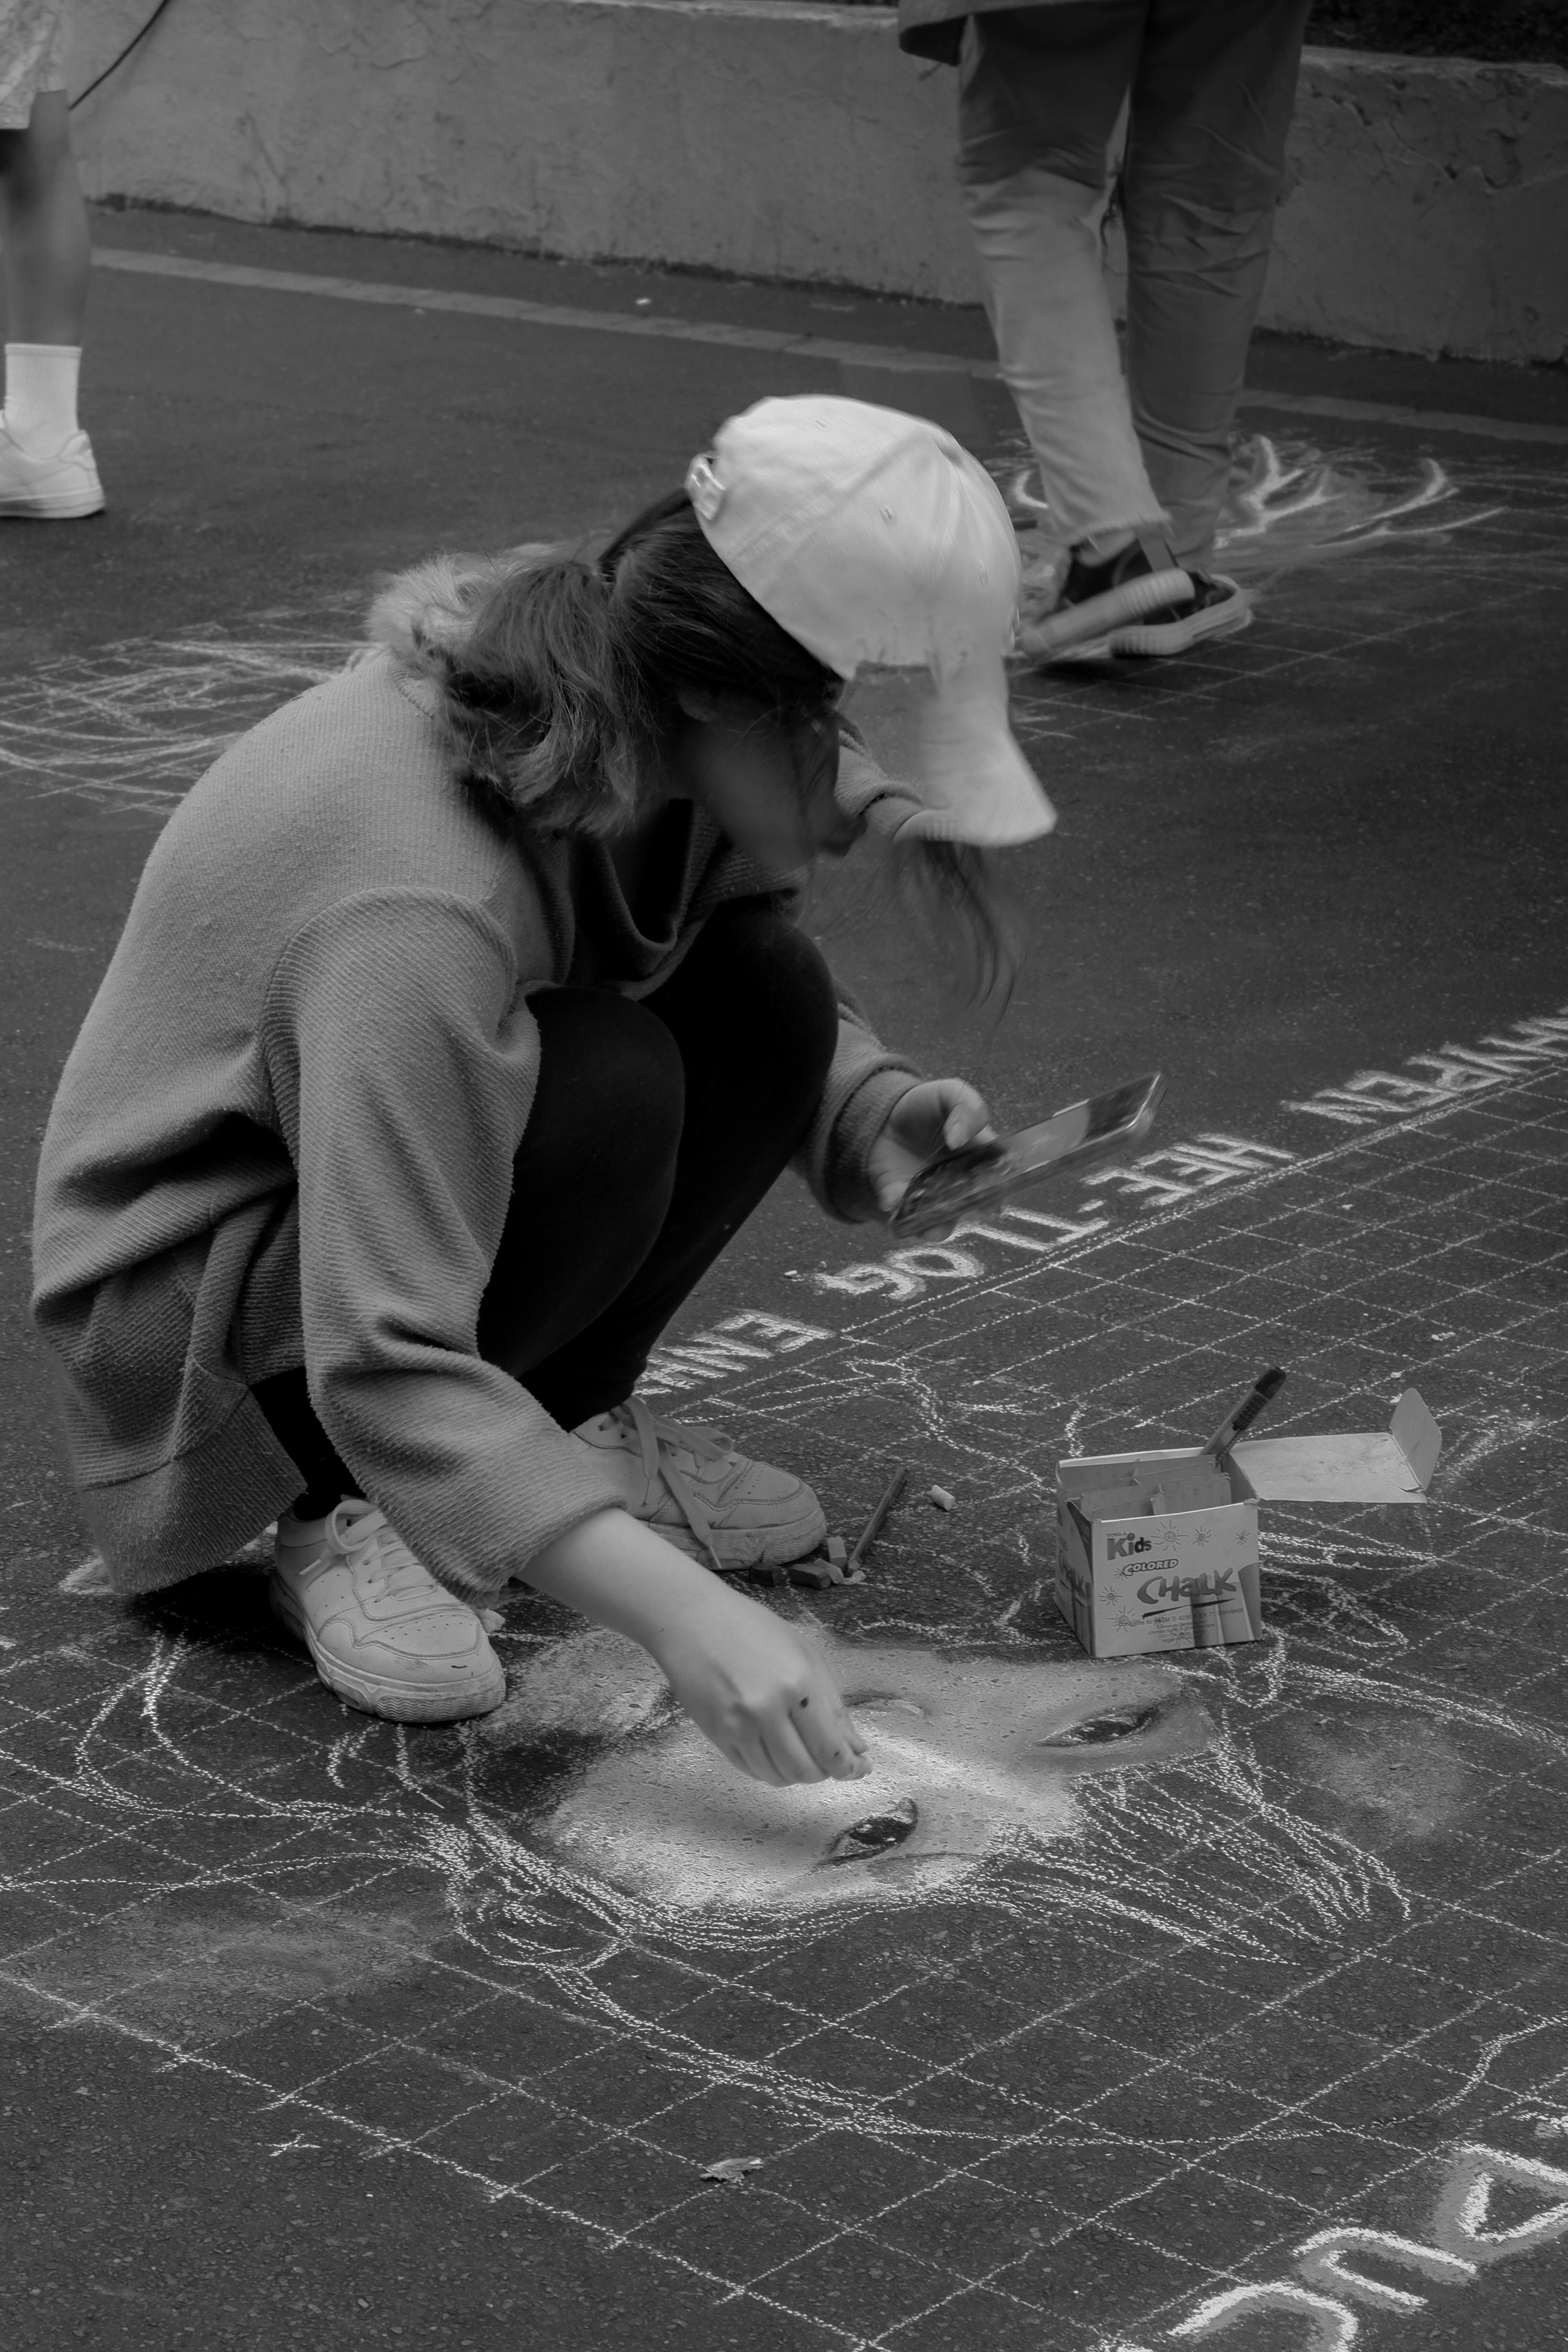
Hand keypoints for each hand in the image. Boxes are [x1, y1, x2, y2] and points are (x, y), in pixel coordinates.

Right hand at [526, 1509, 870, 1785]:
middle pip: (805, 1769)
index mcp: (798, 1682)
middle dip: (823, 1773)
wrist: (693, 1620)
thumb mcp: (804, 1655)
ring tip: (801, 1754)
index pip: (831, 1748)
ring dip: (795, 1774)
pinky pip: (751, 1770)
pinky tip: (774, 1751)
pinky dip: (769, 1770)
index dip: (848, 1767)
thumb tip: (857, 1750)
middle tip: (829, 1763)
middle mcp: (768, 1708)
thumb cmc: (754, 1628)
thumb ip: (833, 1705)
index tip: (857, 1770)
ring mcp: (738, 1725)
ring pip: (777, 1776)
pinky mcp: (716, 1734)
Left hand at [867, 1078, 994, 1223]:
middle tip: (963, 1214)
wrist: (886, 1112)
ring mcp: (928, 1194)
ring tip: (929, 1227)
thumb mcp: (952, 1094)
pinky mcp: (899, 1196)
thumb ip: (967, 1109)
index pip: (994, 1180)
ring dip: (935, 1227)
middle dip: (966, 1214)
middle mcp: (957, 1184)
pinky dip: (897, 1210)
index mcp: (977, 1159)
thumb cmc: (928, 1106)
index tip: (993, 1201)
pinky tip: (893, 1203)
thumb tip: (958, 1140)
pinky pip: (900, 1211)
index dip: (996, 1193)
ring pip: (937, 1221)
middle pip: (968, 1207)